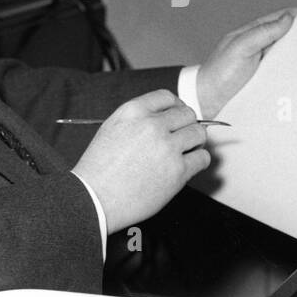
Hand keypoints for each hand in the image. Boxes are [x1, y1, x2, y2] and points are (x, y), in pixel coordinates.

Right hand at [72, 90, 208, 233]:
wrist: (94, 199)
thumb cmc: (99, 169)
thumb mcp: (111, 128)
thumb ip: (138, 118)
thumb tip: (166, 118)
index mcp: (134, 111)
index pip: (167, 97)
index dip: (176, 106)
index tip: (177, 117)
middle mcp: (152, 125)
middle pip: (187, 114)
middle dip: (188, 125)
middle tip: (183, 137)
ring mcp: (167, 148)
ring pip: (199, 133)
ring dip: (196, 142)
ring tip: (187, 151)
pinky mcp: (178, 171)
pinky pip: (203, 158)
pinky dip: (199, 161)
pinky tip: (188, 166)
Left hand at [195, 9, 296, 117]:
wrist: (207, 102)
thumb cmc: (220, 73)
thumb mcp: (241, 48)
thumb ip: (263, 32)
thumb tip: (288, 18)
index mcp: (253, 33)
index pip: (281, 19)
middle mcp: (260, 46)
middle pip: (288, 37)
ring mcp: (264, 64)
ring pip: (289, 55)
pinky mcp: (267, 81)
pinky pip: (286, 73)